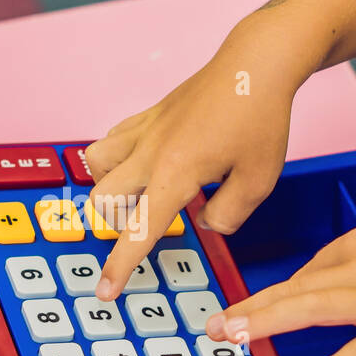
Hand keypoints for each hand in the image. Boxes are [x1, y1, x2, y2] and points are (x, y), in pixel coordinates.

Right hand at [85, 31, 300, 300]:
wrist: (256, 65)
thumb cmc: (261, 119)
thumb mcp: (259, 182)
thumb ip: (228, 215)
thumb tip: (206, 221)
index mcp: (176, 173)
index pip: (139, 230)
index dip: (121, 266)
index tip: (105, 291)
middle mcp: (150, 151)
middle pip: (102, 198)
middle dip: (114, 222)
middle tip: (144, 225)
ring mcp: (144, 130)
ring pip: (95, 163)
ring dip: (108, 186)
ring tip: (139, 193)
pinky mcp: (148, 115)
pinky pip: (112, 139)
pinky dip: (116, 158)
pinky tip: (143, 163)